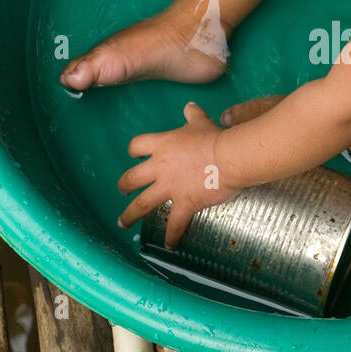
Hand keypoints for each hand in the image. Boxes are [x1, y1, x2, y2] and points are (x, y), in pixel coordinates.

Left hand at [117, 101, 242, 248]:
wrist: (229, 157)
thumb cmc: (215, 138)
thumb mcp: (201, 122)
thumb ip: (193, 116)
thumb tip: (190, 106)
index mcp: (162, 145)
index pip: (137, 146)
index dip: (134, 151)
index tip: (133, 155)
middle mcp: (160, 167)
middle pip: (132, 178)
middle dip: (124, 186)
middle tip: (121, 191)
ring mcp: (170, 188)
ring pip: (142, 204)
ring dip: (130, 215)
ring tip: (122, 222)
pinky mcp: (184, 203)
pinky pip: (174, 224)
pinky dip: (171, 236)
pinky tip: (169, 244)